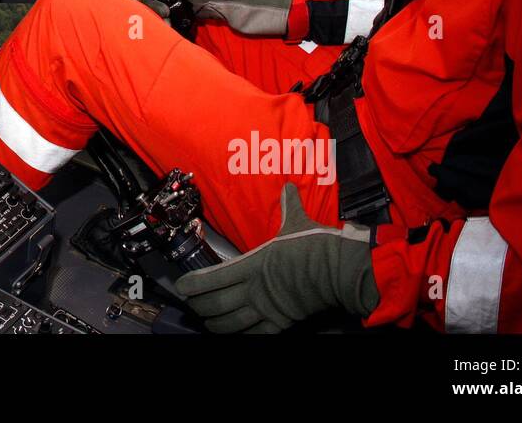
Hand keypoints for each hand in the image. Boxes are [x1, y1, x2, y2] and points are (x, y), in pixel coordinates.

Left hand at [175, 183, 379, 332]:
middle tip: (191, 305)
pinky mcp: (281, 323)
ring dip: (214, 323)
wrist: (340, 269)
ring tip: (206, 321)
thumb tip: (289, 187)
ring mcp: (266, 308)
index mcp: (253, 263)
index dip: (193, 284)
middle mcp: (254, 288)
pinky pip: (254, 334)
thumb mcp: (297, 222)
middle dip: (200, 305)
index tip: (181, 286)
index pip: (213, 277)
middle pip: (216, 303)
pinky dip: (240, 335)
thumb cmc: (315, 245)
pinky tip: (232, 334)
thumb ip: (289, 206)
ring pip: (230, 323)